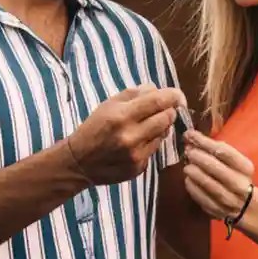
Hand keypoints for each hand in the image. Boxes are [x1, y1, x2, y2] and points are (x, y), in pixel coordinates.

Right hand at [66, 84, 187, 184]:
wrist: (79, 162)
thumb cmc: (94, 128)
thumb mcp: (109, 104)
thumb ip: (135, 94)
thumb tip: (158, 90)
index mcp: (122, 116)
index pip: (158, 102)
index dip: (174, 96)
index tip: (178, 96)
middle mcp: (131, 136)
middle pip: (167, 118)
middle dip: (168, 111)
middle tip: (162, 110)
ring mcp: (136, 155)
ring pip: (163, 134)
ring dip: (160, 128)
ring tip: (145, 127)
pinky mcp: (139, 168)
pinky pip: (155, 150)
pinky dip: (151, 143)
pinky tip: (137, 143)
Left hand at [181, 130, 254, 221]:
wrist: (245, 205)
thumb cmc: (236, 177)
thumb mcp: (235, 162)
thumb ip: (217, 151)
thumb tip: (193, 139)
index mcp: (245, 168)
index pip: (225, 152)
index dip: (205, 142)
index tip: (190, 135)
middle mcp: (240, 184)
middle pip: (217, 168)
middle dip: (200, 158)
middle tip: (188, 152)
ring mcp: (230, 200)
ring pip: (210, 185)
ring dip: (195, 173)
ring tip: (187, 166)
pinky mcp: (218, 211)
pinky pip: (203, 199)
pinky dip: (193, 188)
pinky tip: (188, 180)